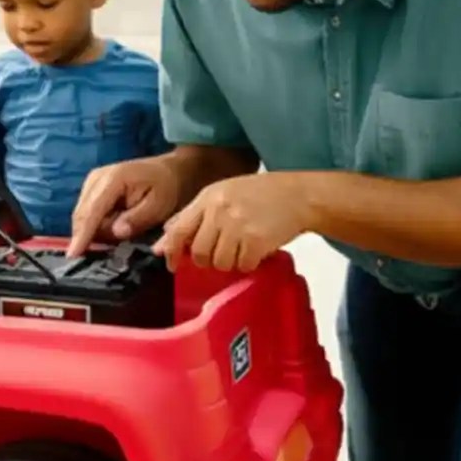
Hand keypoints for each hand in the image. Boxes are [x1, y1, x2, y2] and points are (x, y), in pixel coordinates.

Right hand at [68, 156, 181, 256]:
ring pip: (82, 214)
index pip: (93, 211)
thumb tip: (116, 232)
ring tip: (115, 236)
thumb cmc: (165, 187)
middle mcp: (96, 177)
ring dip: (93, 230)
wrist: (167, 170)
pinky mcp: (91, 187)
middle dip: (86, 235)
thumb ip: (137, 219)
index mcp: (113, 179)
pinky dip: (95, 224)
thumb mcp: (159, 205)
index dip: (83, 234)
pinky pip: (86, 212)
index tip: (73, 254)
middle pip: (81, 214)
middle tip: (102, 252)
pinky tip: (112, 227)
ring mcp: (91, 181)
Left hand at [153, 172, 311, 272]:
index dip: (171, 251)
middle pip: (198, 252)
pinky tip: (256, 251)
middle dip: (207, 260)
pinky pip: (242, 265)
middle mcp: (219, 210)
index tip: (172, 264)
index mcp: (207, 198)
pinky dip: (249, 264)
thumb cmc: (259, 196)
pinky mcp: (256, 240)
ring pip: (220, 263)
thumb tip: (162, 245)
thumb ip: (192, 218)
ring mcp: (237, 225)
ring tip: (242, 249)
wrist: (298, 195)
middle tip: (222, 253)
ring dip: (230, 263)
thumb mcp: (222, 196)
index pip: (178, 229)